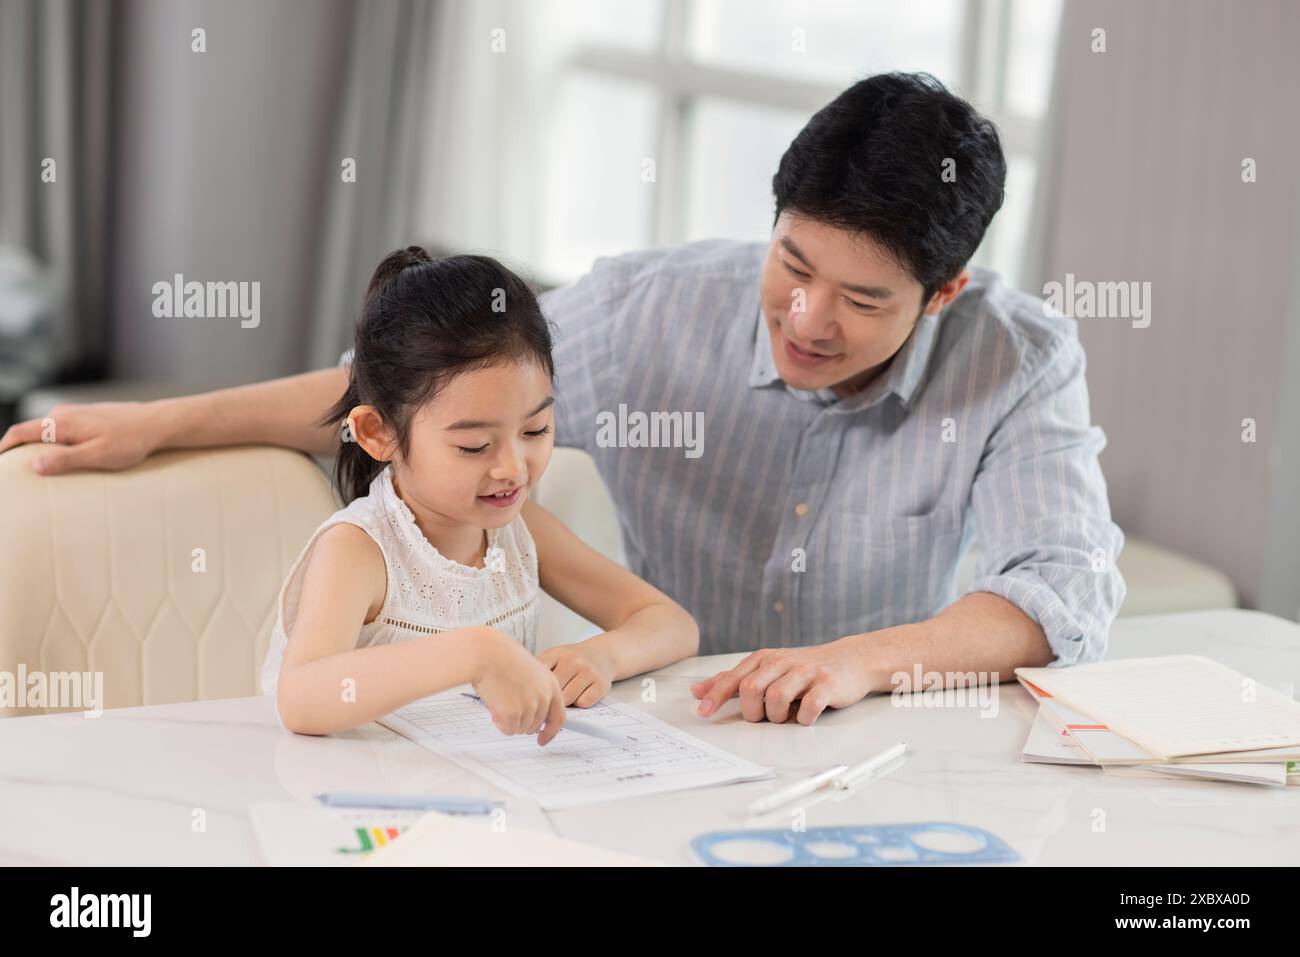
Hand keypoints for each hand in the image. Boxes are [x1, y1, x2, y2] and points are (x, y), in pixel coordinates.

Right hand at [0, 401, 164, 473]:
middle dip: (18, 448)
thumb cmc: (130, 441)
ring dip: (38, 446)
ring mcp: (75, 413)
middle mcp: (63, 413)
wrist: (156, 422)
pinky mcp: (87, 416)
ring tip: (35, 467)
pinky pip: (61, 430)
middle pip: (31, 431)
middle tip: (12, 470)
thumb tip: (34, 466)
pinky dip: (54, 442)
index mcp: (62, 422)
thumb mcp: (97, 455)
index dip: (3, 446)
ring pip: (47, 431)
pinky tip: (61, 456)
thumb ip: (65, 460)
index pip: (20, 432)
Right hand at [471, 630, 566, 743]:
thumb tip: (531, 713)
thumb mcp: (529, 671)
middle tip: (508, 707)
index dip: (551, 731)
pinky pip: (507, 729)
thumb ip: (535, 691)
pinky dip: (500, 722)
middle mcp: (543, 697)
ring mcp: (530, 706)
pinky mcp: (513, 714)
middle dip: (521, 722)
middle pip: (535, 726)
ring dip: (509, 720)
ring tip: (500, 698)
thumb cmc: (500, 657)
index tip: (544, 738)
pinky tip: (495, 704)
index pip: (558, 716)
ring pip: (520, 728)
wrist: (485, 654)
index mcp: (551, 684)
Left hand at [537, 641, 614, 707]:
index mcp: (558, 653)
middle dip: (550, 698)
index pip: (539, 675)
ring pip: (568, 699)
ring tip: (566, 695)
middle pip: (554, 690)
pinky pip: (584, 703)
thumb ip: (539, 669)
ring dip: (565, 702)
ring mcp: (589, 672)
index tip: (532, 695)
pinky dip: (580, 703)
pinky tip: (580, 695)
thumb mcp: (554, 656)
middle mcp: (574, 661)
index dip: (534, 689)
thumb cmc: (574, 659)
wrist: (603, 653)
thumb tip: (525, 691)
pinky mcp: (601, 684)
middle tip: (551, 699)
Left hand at [690, 640, 879, 724]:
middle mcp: (782, 662)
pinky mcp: (827, 685)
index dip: (716, 695)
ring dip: (777, 716)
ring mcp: (805, 673)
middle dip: (752, 711)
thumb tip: (697, 692)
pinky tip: (805, 716)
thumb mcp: (767, 670)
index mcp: (765, 660)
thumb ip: (733, 681)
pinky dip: (803, 718)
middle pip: (751, 688)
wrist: (850, 660)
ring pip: (777, 698)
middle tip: (763, 716)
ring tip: (787, 715)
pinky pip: (808, 707)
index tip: (703, 712)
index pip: (734, 678)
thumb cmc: (803, 669)